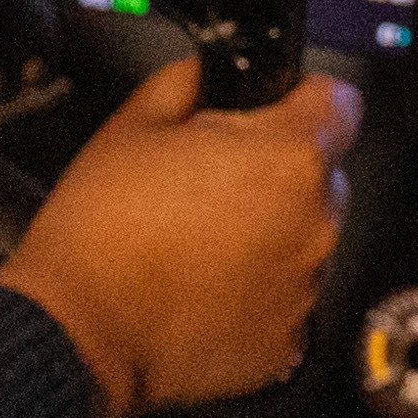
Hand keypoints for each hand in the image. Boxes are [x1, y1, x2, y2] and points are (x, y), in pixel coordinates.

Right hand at [0, 64, 360, 417]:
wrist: (78, 331)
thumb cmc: (101, 235)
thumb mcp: (132, 124)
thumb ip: (188, 82)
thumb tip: (207, 74)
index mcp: (287, 159)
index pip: (339, 101)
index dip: (302, 96)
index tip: (277, 108)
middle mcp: (312, 225)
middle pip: (322, 176)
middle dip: (278, 172)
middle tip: (213, 182)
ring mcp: (303, 289)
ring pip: (303, 240)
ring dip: (267, 234)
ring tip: (197, 242)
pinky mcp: (286, 342)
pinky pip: (284, 300)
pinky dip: (254, 291)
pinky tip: (201, 286)